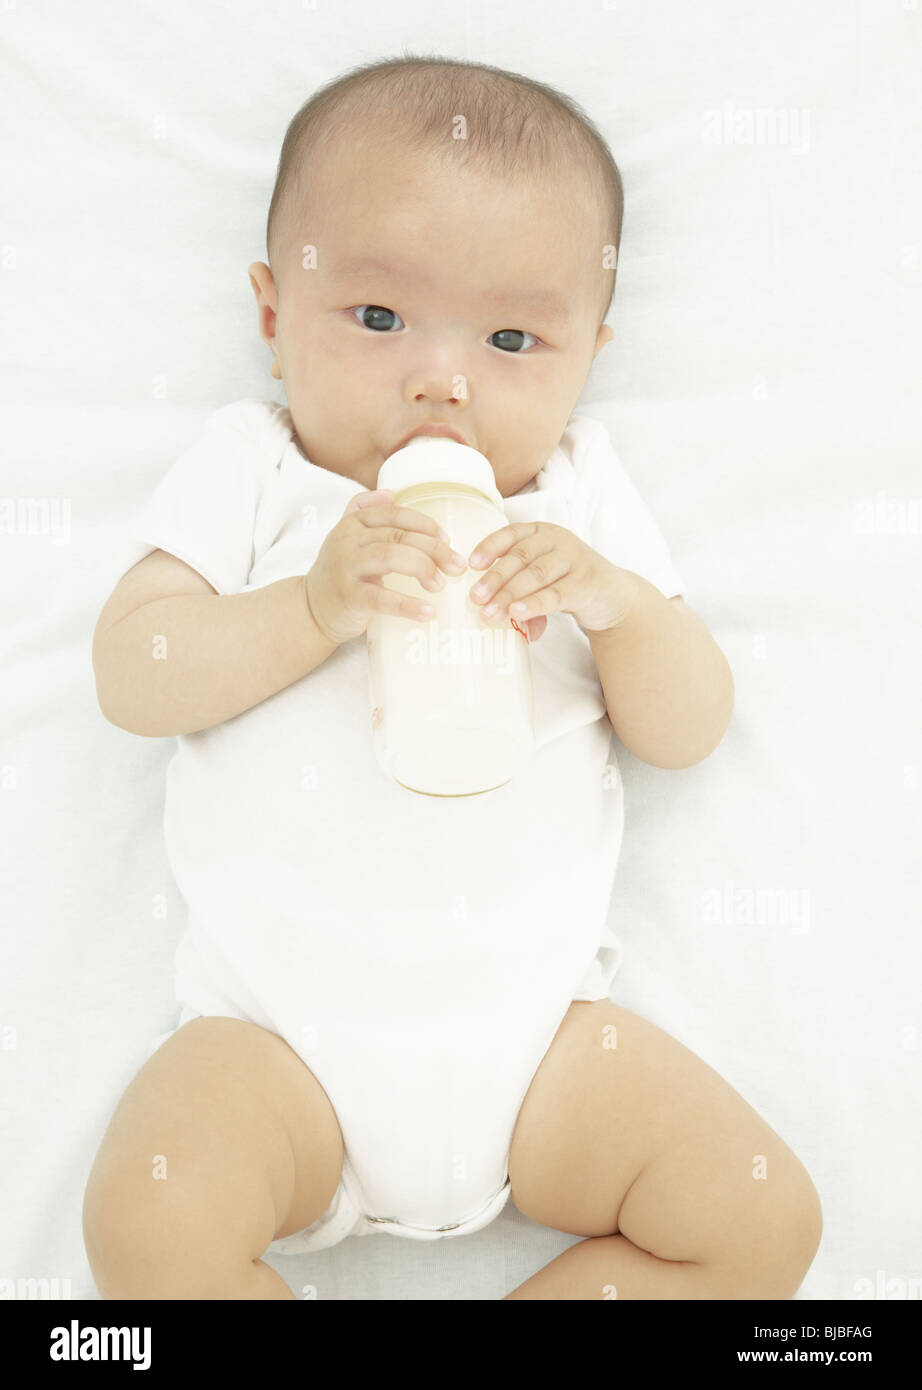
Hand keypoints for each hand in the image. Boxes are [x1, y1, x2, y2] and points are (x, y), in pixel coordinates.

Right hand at [305, 489, 468, 645]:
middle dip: (434, 549)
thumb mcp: (346, 537)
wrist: (310, 610)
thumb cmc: (338, 573)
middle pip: (398, 535)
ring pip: (390, 557)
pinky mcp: (348, 597)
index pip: (395, 514)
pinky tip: (428, 612)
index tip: (447, 539)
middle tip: (457, 567)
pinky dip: (408, 605)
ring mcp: (346, 567)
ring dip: (423, 569)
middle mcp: (347, 540)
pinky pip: (381, 598)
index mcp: (354, 523)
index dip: (425, 525)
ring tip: (441, 585)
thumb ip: (363, 510)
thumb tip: (390, 492)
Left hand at [465, 521, 637, 640]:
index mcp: (541, 532)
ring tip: (490, 613)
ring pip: (535, 574)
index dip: (489, 547)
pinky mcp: (586, 583)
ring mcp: (574, 559)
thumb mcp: (541, 581)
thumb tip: (490, 614)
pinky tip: (517, 614)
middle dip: (495, 579)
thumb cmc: (567, 584)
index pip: (511, 533)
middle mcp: (557, 540)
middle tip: (475, 598)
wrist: (612, 595)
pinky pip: (555, 594)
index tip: (471, 565)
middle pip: (520, 557)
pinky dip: (534, 604)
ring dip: (510, 595)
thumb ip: (519, 592)